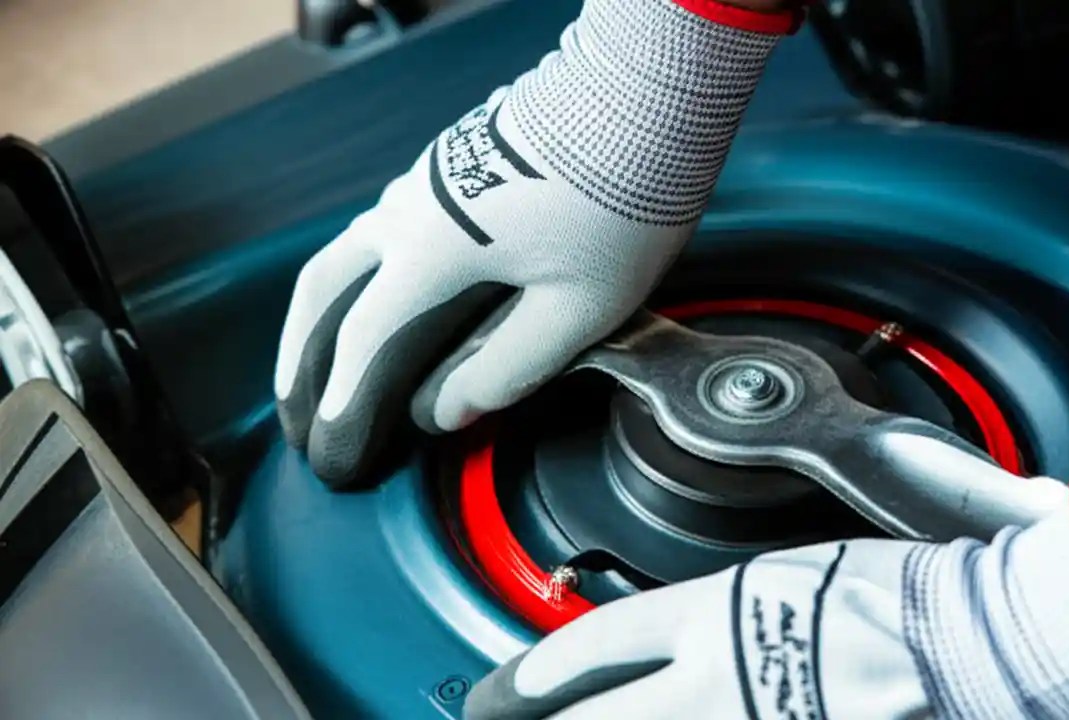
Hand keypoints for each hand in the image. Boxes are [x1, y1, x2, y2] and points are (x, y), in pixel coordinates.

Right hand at [274, 0, 789, 485]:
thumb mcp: (577, 309)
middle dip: (300, 359)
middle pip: (323, 289)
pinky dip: (360, 276)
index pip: (363, 340)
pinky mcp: (450, 163)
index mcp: (431, 251)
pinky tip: (379, 295)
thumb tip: (445, 412)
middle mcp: (409, 211)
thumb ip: (507, 369)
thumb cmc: (619, 203)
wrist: (642, 100)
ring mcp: (425, 179)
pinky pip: (381, 227)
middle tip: (297, 415)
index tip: (331, 452)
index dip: (341, 405)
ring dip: (323, 313)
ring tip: (319, 364)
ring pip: (346, 251)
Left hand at [467, 485, 1068, 719]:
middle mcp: (722, 678)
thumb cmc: (918, 589)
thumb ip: (736, 613)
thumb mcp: (804, 574)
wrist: (1001, 634)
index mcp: (722, 612)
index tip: (496, 692)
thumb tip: (688, 645)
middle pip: (600, 716)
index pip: (596, 646)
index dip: (534, 676)